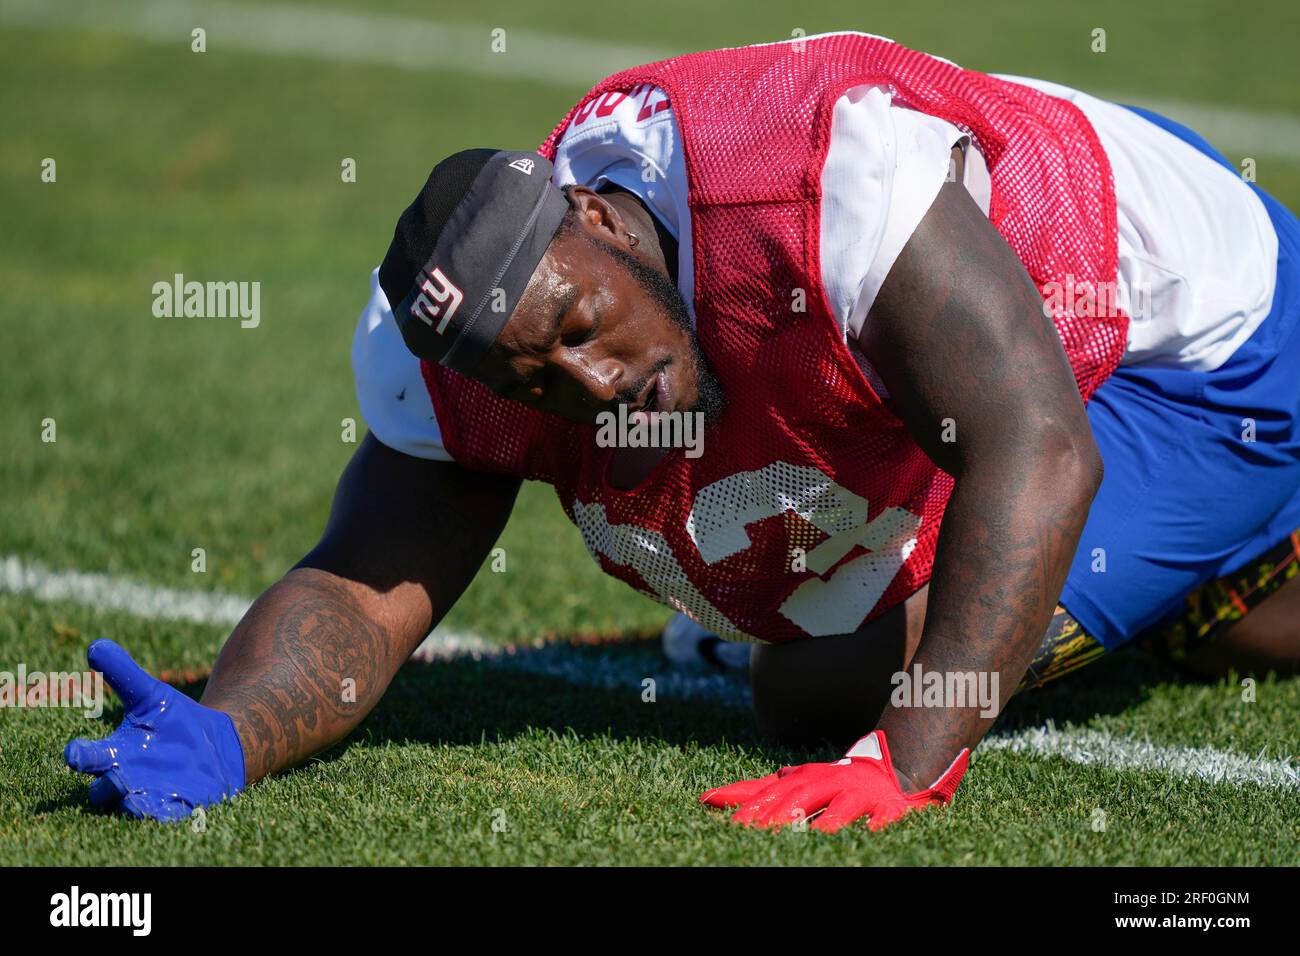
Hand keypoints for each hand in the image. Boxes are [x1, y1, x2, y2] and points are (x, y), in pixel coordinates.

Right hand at [64, 639, 245, 821]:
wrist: (214, 743)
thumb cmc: (172, 719)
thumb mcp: (150, 693)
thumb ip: (123, 672)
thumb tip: (95, 645)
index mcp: (113, 753)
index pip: (87, 759)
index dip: (79, 755)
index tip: (74, 750)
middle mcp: (126, 778)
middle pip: (103, 790)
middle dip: (105, 783)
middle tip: (113, 774)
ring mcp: (151, 794)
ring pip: (131, 809)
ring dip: (133, 803)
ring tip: (137, 795)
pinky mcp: (178, 805)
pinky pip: (166, 816)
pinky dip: (166, 813)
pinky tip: (175, 804)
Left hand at [699, 730, 967, 831]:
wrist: (884, 772)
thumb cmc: (829, 783)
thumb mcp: (792, 783)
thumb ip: (753, 791)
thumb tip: (707, 798)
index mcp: (804, 778)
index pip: (773, 793)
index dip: (754, 809)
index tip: (734, 826)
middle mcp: (830, 781)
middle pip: (803, 798)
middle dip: (783, 815)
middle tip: (764, 832)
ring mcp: (859, 793)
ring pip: (843, 808)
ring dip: (830, 821)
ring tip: (815, 836)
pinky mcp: (888, 807)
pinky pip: (885, 817)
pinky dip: (878, 825)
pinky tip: (869, 833)